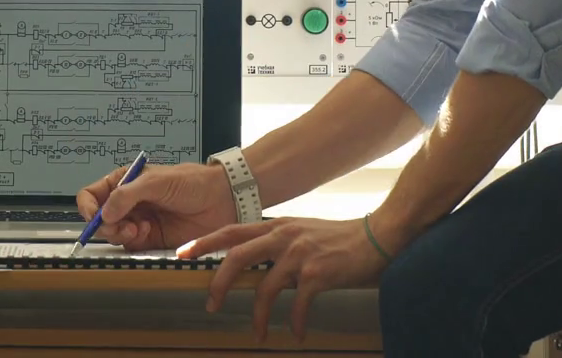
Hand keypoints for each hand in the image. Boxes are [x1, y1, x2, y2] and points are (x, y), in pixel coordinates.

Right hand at [75, 162, 235, 251]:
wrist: (221, 200)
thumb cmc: (192, 182)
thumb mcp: (156, 181)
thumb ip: (126, 195)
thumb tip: (104, 214)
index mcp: (125, 182)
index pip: (92, 195)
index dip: (87, 207)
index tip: (93, 216)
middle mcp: (129, 203)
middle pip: (99, 219)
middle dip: (105, 225)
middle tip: (121, 226)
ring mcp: (139, 222)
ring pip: (113, 235)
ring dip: (120, 233)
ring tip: (137, 229)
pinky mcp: (151, 240)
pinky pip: (130, 247)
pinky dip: (134, 242)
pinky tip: (148, 232)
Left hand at [182, 216, 389, 343]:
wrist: (378, 236)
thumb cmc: (341, 238)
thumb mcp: (303, 232)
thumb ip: (279, 244)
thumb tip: (259, 266)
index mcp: (277, 226)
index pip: (232, 231)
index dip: (205, 242)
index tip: (183, 253)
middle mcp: (283, 236)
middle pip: (237, 256)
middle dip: (218, 282)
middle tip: (210, 304)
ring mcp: (299, 254)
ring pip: (265, 288)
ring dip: (258, 316)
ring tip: (257, 335)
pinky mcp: (317, 273)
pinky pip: (297, 304)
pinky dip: (293, 322)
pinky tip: (295, 334)